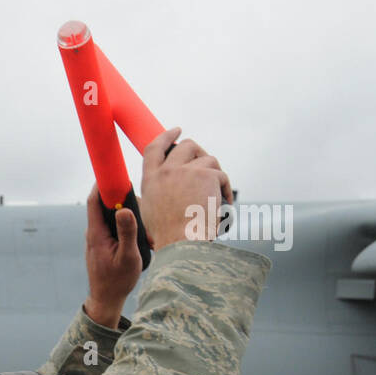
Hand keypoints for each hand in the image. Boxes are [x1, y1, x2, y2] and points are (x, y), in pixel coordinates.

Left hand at [82, 183, 140, 327]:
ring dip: (129, 216)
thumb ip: (127, 232)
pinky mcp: (104, 242)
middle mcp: (94, 232)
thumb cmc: (117, 281)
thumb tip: (125, 209)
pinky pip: (115, 226)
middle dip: (124, 200)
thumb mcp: (127, 257)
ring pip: (112, 215)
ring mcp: (99, 237)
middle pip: (106, 204)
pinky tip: (143, 239)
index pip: (94, 200)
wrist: (106, 299)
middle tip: (143, 206)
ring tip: (146, 232)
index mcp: (96, 233)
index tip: (115, 171)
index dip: (102, 183)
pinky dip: (128, 227)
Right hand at [140, 127, 232, 249]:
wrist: (182, 244)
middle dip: (198, 152)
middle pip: (185, 146)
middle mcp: (166, 171)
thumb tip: (160, 194)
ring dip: (214, 174)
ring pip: (208, 159)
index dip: (166, 136)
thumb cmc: (168, 237)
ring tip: (215, 195)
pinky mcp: (207, 174)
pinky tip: (223, 205)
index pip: (154, 148)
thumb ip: (155, 196)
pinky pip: (222, 175)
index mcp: (149, 180)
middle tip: (207, 166)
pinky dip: (225, 189)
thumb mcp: (150, 213)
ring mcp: (186, 170)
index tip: (176, 130)